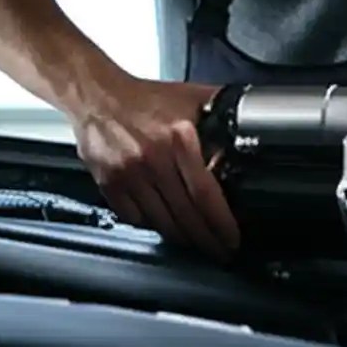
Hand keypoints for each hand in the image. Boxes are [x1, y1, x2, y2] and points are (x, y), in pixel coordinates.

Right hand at [70, 77, 239, 259]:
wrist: (96, 95)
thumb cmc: (145, 98)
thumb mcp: (192, 98)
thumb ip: (221, 115)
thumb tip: (250, 131)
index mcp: (178, 136)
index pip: (205, 193)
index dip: (221, 223)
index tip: (232, 239)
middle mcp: (152, 157)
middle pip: (186, 215)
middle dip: (207, 240)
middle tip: (220, 251)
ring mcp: (128, 173)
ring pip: (162, 222)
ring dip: (182, 238)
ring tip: (196, 243)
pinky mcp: (109, 183)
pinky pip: (135, 218)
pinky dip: (152, 226)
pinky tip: (164, 225)